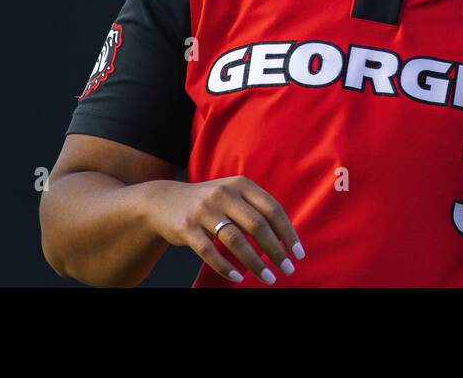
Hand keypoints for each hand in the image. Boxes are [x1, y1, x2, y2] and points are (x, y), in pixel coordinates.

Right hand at [143, 176, 304, 284]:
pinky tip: (238, 278)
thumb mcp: (233, 195)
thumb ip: (256, 209)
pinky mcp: (187, 227)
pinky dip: (225, 267)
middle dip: (275, 251)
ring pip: (235, 240)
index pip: (272, 209)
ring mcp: (204, 210)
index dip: (288, 233)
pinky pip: (209, 252)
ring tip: (268, 278)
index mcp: (240, 184)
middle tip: (287, 270)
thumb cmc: (209, 203)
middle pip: (257, 225)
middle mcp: (223, 193)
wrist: (164, 201)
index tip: (298, 254)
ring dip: (255, 263)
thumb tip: (285, 238)